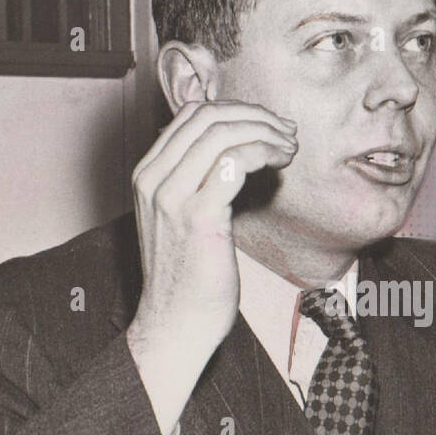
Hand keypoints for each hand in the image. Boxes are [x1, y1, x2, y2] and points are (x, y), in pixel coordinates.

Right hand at [127, 99, 296, 350]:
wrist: (176, 323)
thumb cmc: (188, 276)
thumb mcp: (180, 218)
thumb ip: (195, 181)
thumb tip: (235, 149)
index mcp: (147, 174)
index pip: (190, 115)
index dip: (235, 111)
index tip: (267, 124)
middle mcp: (153, 179)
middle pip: (208, 117)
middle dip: (255, 116)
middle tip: (285, 131)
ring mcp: (172, 196)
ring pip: (223, 133)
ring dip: (265, 132)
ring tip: (289, 147)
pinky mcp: (199, 216)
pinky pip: (236, 162)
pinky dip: (265, 151)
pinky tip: (281, 161)